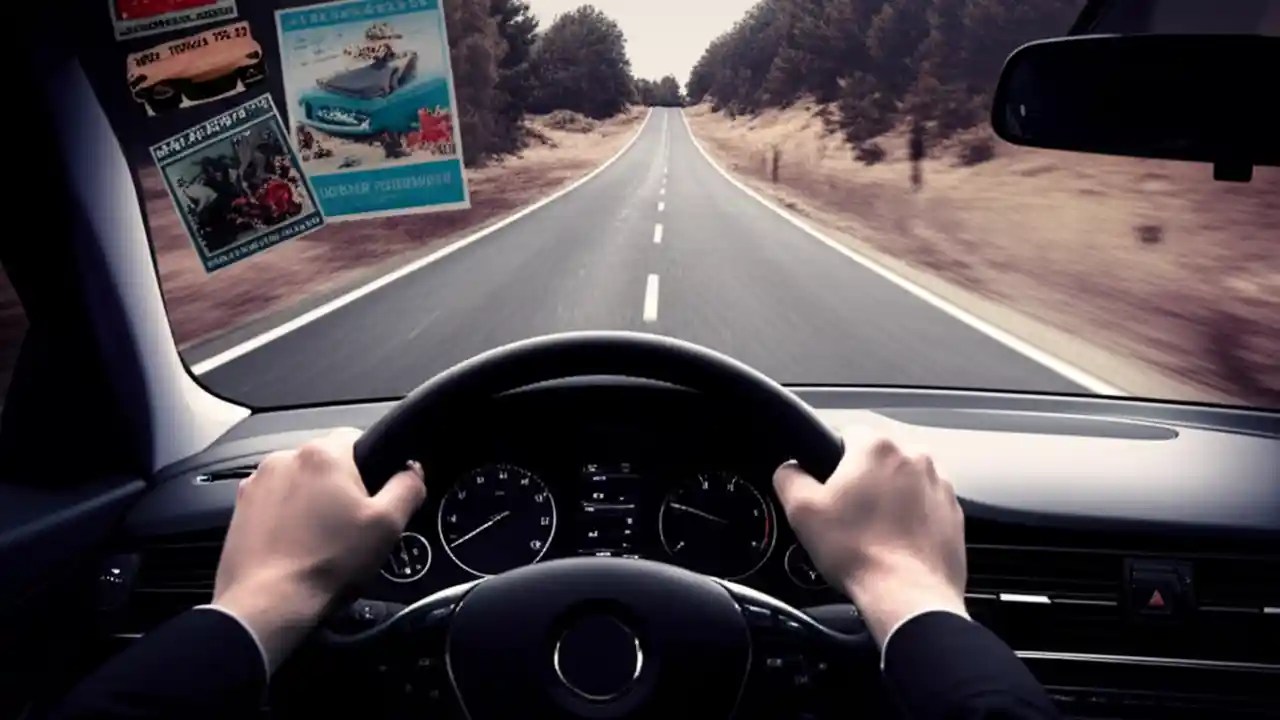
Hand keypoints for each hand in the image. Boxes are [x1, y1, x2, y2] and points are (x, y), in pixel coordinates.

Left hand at [212, 428, 425, 670]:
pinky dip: (284, 517)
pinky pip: (272, 503)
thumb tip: (412, 470)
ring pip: (297, 482)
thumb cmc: (329, 562)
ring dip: (309, 501)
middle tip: (349, 525)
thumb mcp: (387, 525)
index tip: (373, 499)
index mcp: (322, 454)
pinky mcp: (239, 509)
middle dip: (338, 486)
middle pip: (324, 463)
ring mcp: (255, 484)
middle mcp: (283, 458)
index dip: (371, 468)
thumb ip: (408, 488)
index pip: (356, 439)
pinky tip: (294, 546)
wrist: (269, 603)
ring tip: (318, 539)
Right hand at [773, 428, 965, 645]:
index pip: (848, 432)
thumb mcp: (802, 511)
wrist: (907, 597)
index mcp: (877, 447)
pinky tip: (895, 543)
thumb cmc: (858, 552)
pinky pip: (925, 507)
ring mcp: (940, 486)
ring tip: (872, 532)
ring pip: (903, 482)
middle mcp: (915, 458)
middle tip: (846, 514)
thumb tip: (789, 469)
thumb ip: (788, 477)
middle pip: (878, 458)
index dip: (831, 458)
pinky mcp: (954, 514)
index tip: (827, 485)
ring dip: (889, 498)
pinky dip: (911, 519)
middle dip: (862, 480)